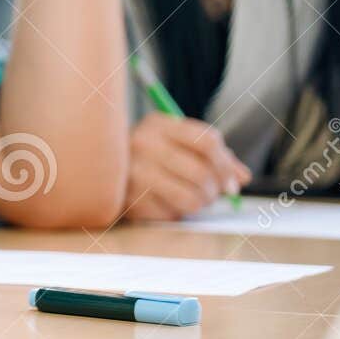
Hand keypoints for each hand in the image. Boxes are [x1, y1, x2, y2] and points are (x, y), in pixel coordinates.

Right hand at [122, 114, 251, 221]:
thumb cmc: (146, 157)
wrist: (97, 167)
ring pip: (192, 198)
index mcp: (158, 124)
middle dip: (216, 190)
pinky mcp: (128, 199)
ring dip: (200, 204)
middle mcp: (142, 143)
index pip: (207, 141)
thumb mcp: (175, 143)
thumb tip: (241, 178)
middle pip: (201, 172)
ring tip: (193, 200)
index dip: (226, 165)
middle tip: (213, 195)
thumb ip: (212, 156)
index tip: (232, 181)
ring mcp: (132, 172)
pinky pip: (171, 214)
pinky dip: (176, 213)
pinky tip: (166, 204)